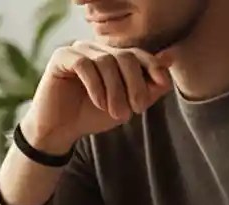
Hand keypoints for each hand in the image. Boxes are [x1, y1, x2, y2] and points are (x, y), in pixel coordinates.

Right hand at [22, 41, 173, 153]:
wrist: (58, 132)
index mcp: (110, 56)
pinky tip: (99, 104)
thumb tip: (170, 59)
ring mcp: (76, 50)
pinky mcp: (60, 58)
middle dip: (135, 84)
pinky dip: (96, 85)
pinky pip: (84, 64)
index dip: (152, 65)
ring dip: (116, 91)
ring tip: (118, 114)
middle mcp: (94, 48)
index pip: (136, 53)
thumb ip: (148, 87)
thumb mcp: (126, 105)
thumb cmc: (90, 117)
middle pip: (124, 56)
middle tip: (137, 110)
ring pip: (106, 61)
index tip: (163, 84)